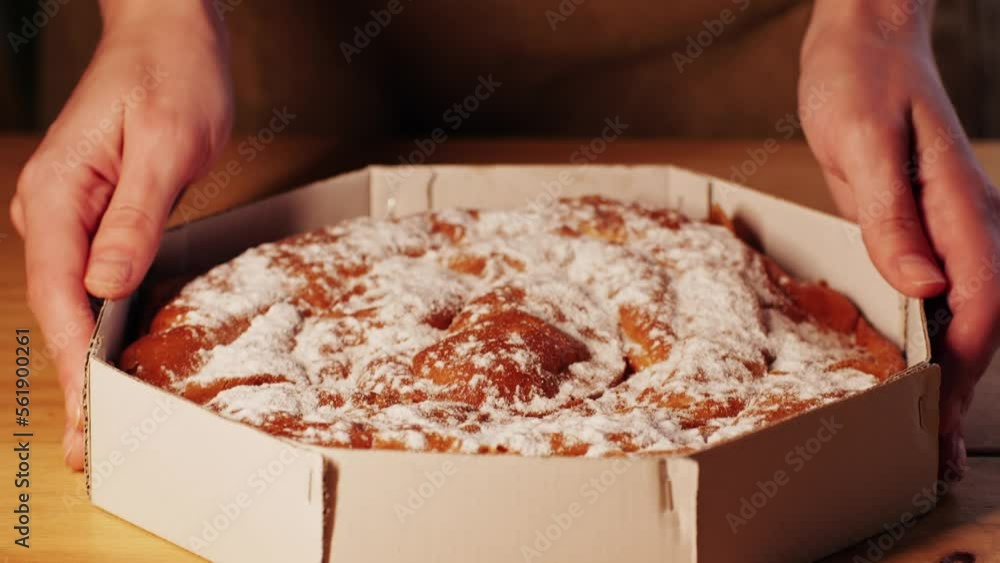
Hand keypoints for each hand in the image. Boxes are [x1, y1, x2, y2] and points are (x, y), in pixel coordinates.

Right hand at [9, 2, 231, 469]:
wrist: (170, 38)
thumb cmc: (170, 78)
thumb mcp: (165, 146)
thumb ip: (133, 217)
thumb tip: (106, 284)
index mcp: (58, 197)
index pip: (59, 295)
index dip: (74, 362)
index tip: (91, 415)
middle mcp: (52, 214)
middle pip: (58, 311)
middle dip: (75, 381)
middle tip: (94, 448)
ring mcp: (71, 219)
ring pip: (73, 304)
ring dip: (87, 362)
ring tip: (103, 423)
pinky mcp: (98, 219)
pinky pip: (93, 284)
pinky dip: (102, 328)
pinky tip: (114, 361)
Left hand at [799, 1, 999, 477]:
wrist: (862, 38)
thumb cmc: (862, 79)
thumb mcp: (862, 143)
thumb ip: (893, 217)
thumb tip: (925, 287)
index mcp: (961, 211)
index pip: (976, 307)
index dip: (958, 372)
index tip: (934, 424)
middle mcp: (965, 227)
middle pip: (974, 325)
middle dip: (957, 392)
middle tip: (931, 458)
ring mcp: (945, 229)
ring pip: (957, 316)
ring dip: (944, 376)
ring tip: (923, 436)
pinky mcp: (917, 227)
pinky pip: (930, 295)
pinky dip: (924, 340)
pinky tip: (908, 369)